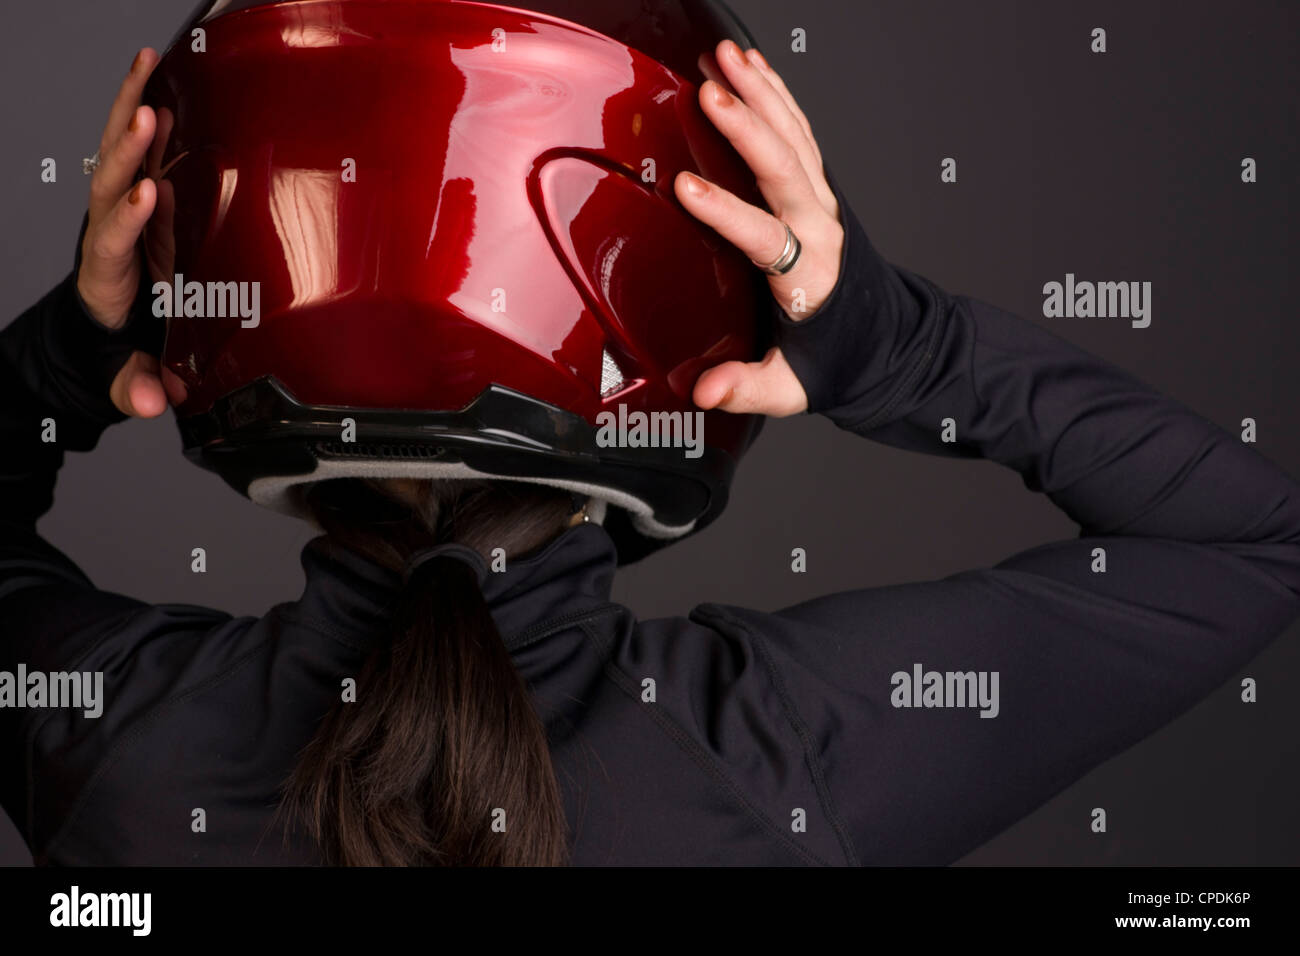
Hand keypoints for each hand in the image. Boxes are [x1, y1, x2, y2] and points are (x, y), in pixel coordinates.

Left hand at [76, 47, 186, 417]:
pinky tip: (160, 85)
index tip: (150, 195)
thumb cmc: (116, 347)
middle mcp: (108, 234)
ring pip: (117, 153)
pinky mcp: (136, 202)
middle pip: (109, 183)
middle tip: (147, 115)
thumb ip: (134, 385)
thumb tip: (152, 401)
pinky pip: (136, 152)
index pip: (114, 240)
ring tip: (147, 67)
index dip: (131, 219)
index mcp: (107, 276)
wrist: (97, 329)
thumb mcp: (123, 374)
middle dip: (126, 149)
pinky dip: (145, 115)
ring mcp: (119, 212)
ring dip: (130, 109)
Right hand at [677, 40, 844, 417]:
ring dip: (761, 94)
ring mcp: (824, 205)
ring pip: (794, 139)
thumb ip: (746, 388)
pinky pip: (800, 134)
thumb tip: (705, 393)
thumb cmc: (833, 360)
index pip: (765, 237)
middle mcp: (820, 231)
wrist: (887, 343)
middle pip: (785, 169)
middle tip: (710, 93)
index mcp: (808, 278)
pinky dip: (777, 96)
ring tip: (725, 58)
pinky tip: (751, 67)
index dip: (725, 212)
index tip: (686, 188)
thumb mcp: (790, 388)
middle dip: (748, 128)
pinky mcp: (821, 191)